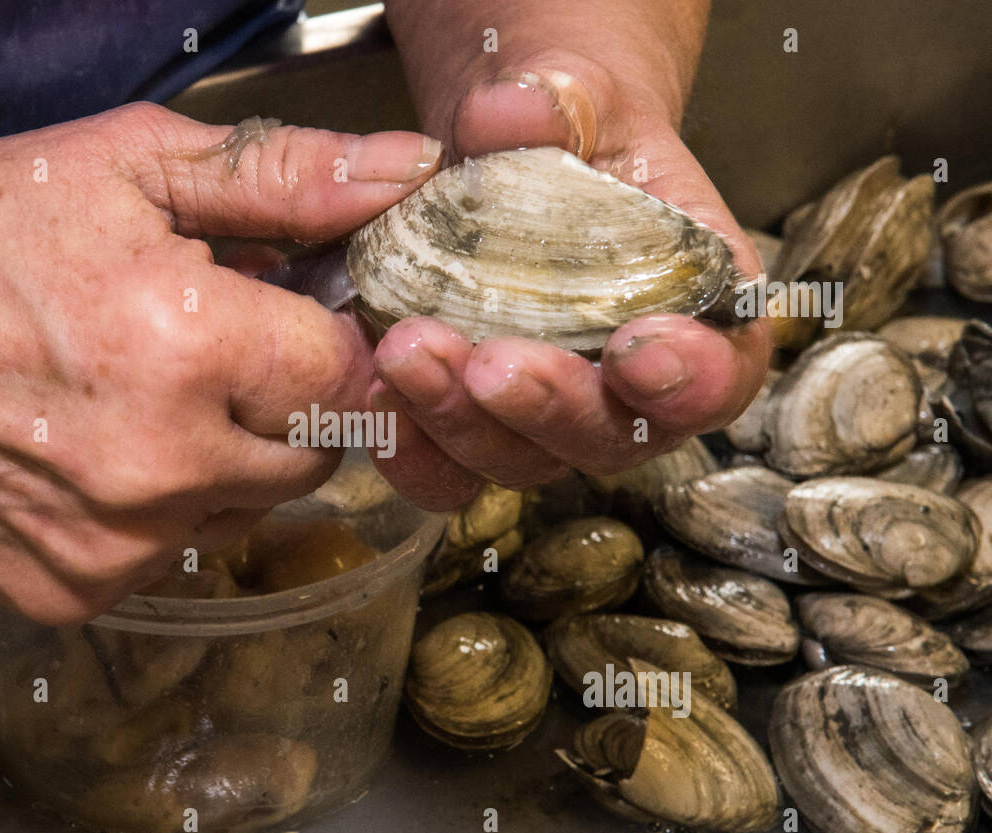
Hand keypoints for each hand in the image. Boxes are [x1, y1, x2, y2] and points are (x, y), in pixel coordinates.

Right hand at [0, 105, 440, 622]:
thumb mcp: (125, 168)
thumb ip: (281, 176)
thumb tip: (404, 173)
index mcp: (190, 348)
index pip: (348, 376)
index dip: (322, 344)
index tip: (281, 324)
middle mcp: (163, 466)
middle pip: (314, 457)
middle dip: (282, 407)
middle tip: (205, 357)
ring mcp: (116, 544)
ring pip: (245, 512)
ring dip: (220, 464)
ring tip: (138, 402)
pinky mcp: (72, 591)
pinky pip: (168, 559)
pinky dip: (152, 516)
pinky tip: (91, 458)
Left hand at [370, 31, 771, 508]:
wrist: (505, 162)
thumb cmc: (570, 138)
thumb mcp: (577, 99)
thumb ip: (563, 103)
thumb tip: (509, 110)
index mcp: (692, 311)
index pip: (722, 370)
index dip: (691, 379)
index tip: (636, 352)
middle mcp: (626, 389)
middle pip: (613, 437)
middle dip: (552, 407)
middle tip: (493, 364)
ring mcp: (546, 420)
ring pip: (523, 460)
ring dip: (462, 424)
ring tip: (405, 356)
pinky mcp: (475, 429)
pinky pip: (448, 470)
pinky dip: (410, 447)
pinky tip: (373, 399)